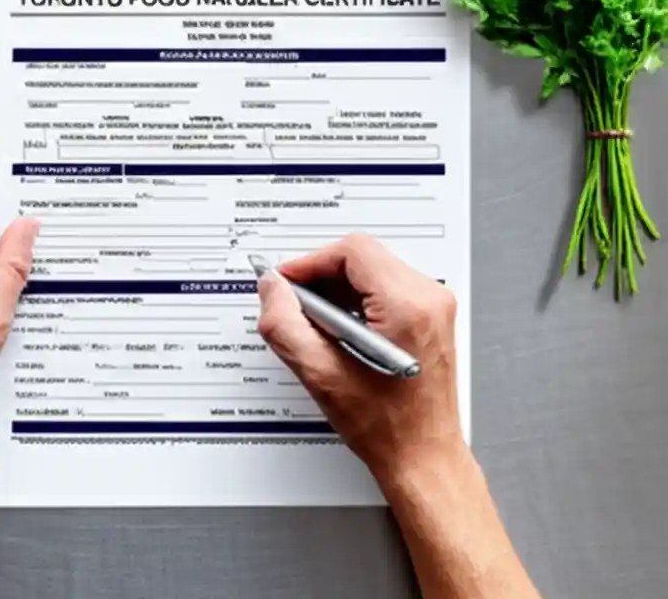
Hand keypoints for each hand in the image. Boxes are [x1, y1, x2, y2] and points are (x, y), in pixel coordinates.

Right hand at [256, 234, 463, 481]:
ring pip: (372, 271)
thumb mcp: (319, 373)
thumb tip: (272, 288)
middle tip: (295, 304)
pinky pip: (385, 290)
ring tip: (316, 325)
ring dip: (337, 290)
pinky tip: (339, 332)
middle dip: (321, 277)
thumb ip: (285, 323)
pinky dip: (355, 302)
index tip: (286, 281)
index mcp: (407, 306)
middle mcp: (429, 300)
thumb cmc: (386, 426)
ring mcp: (434, 309)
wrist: (422, 455)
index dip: (309, 262)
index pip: (352, 251)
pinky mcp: (431, 319)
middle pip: (362, 257)